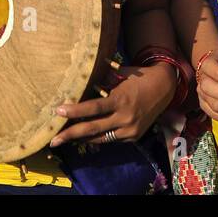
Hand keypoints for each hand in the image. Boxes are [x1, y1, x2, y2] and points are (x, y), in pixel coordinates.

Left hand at [49, 64, 176, 146]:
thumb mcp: (119, 76)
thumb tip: (79, 83)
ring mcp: (130, 131)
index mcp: (120, 100)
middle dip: (70, 135)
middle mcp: (125, 118)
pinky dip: (97, 137)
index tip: (57, 111)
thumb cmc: (138, 76)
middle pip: (92, 129)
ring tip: (64, 140)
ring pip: (100, 139)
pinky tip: (83, 137)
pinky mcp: (133, 138)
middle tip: (52, 140)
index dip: (74, 111)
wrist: (165, 87)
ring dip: (81, 139)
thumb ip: (101, 81)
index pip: (92, 108)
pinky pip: (110, 139)